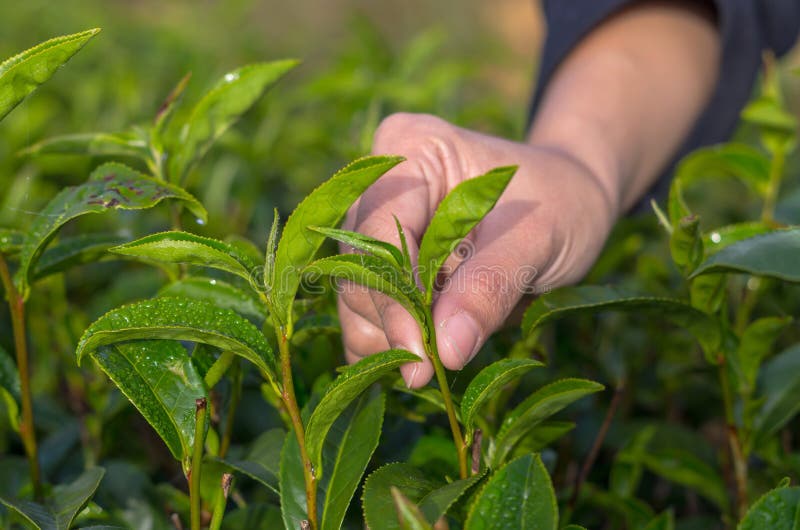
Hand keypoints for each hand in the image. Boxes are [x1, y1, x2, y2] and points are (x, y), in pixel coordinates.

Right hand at [338, 113, 615, 386]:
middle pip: (357, 269)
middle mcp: (378, 182)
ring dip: (390, 340)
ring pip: (354, 297)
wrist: (567, 202)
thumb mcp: (538, 238)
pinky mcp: (379, 262)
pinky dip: (390, 343)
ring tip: (439, 359)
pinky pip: (365, 313)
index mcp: (411, 149)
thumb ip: (490, 287)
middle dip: (394, 325)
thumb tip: (445, 351)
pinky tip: (424, 356)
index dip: (393, 299)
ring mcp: (372, 224)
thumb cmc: (559, 203)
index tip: (420, 360)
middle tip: (433, 372)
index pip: (379, 233)